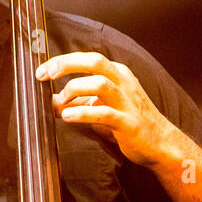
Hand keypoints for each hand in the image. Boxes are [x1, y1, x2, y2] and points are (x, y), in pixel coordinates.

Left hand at [35, 52, 178, 167]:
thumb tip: (51, 101)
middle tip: (46, 76)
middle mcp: (124, 82)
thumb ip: (79, 101)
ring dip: (74, 90)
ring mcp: (127, 102)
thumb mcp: (102, 106)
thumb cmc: (128, 122)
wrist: (160, 143)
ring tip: (60, 103)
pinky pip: (105, 113)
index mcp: (117, 74)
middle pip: (94, 61)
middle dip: (66, 65)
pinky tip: (67, 117)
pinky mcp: (128, 122)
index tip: (41, 71)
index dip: (62, 61)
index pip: (87, 58)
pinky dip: (83, 113)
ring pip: (100, 83)